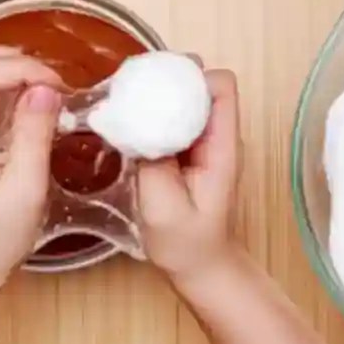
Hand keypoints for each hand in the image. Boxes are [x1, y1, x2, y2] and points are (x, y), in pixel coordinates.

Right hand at [136, 69, 242, 281]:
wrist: (199, 267)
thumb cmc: (187, 244)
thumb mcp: (164, 208)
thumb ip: (153, 164)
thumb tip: (135, 123)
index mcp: (221, 146)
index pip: (221, 86)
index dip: (192, 76)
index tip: (156, 86)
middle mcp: (216, 136)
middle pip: (200, 83)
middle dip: (168, 78)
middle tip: (129, 90)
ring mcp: (201, 142)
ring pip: (183, 97)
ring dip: (156, 94)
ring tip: (122, 103)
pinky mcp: (184, 150)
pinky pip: (171, 117)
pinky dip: (149, 113)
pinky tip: (124, 123)